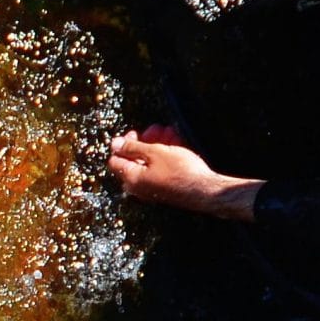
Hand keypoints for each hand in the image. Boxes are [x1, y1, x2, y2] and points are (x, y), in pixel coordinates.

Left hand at [109, 125, 262, 220]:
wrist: (205, 190)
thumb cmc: (181, 172)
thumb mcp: (155, 153)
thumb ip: (132, 148)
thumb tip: (114, 144)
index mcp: (131, 178)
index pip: (115, 160)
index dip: (122, 144)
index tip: (135, 133)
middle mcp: (139, 186)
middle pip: (134, 160)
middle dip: (145, 142)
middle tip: (156, 130)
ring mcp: (152, 189)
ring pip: (150, 163)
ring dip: (158, 146)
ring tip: (170, 132)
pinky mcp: (165, 188)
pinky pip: (160, 169)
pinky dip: (166, 156)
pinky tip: (177, 143)